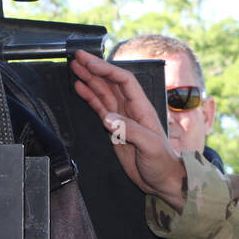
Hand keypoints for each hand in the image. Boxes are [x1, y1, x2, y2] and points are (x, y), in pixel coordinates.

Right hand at [71, 50, 186, 207]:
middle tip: (77, 57)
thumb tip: (108, 118)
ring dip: (90, 79)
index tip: (90, 62)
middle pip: (111, 82)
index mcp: (142, 108)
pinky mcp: (115, 129)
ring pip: (104, 92)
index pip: (123, 81)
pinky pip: (100, 107)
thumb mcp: (150, 146)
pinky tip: (80, 88)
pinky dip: (90, 97)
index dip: (106, 69)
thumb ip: (130, 130)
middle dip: (95, 68)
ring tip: (75, 68)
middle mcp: (132, 109)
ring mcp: (122, 118)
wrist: (162, 181)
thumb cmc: (163, 163)